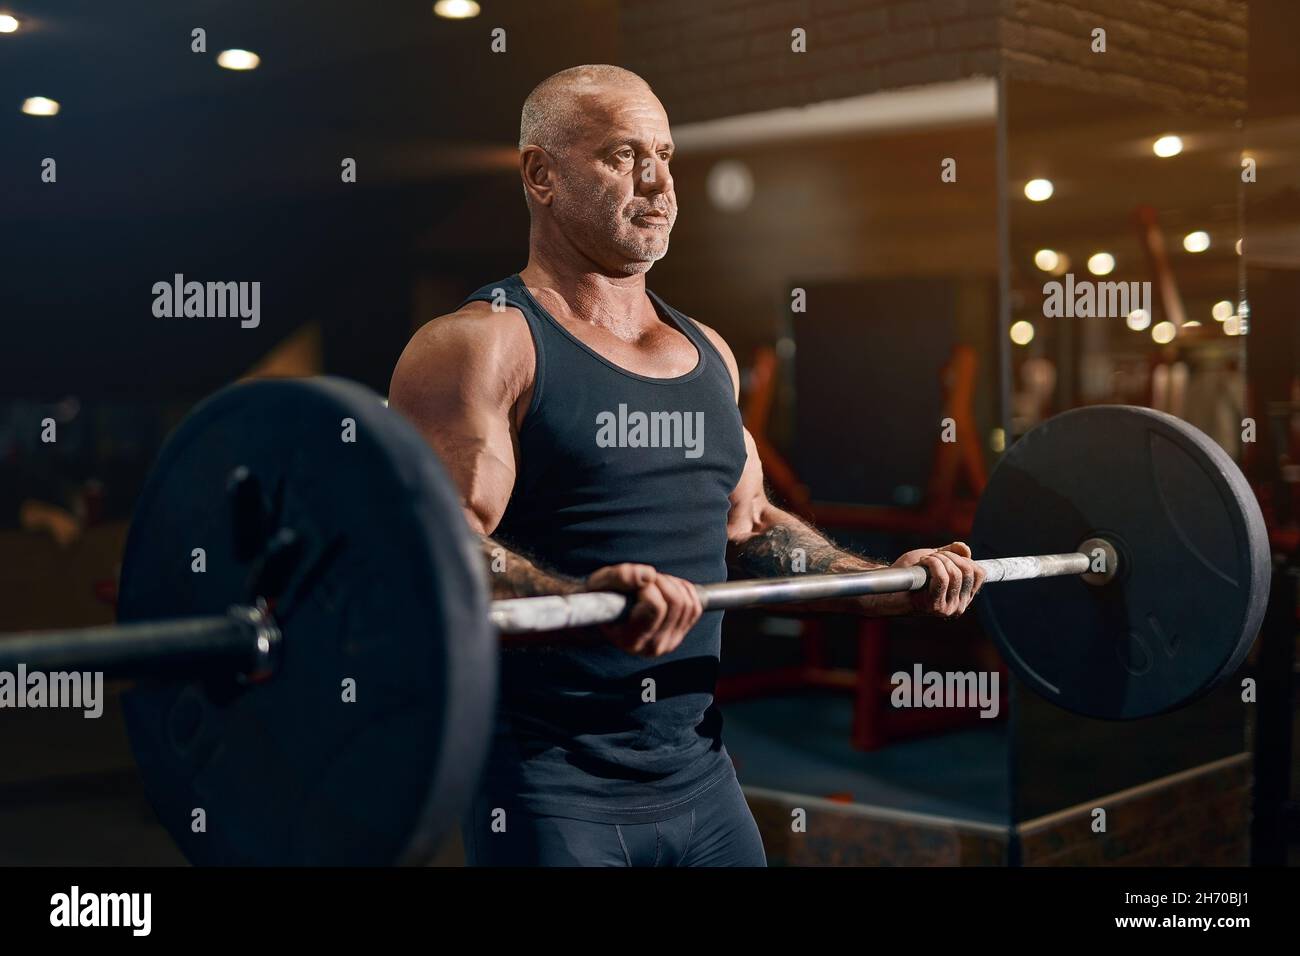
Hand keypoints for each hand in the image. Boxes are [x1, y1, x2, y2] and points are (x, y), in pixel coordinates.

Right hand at [584, 563, 702, 656]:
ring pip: (687, 604)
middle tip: (646, 579)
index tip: (636, 583)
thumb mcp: (601, 583)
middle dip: (662, 581)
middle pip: (676, 603)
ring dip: (672, 584)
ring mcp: (669, 642)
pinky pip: (695, 607)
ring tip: (653, 584)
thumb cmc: (600, 598)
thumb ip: (621, 577)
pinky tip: (666, 588)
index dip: (648, 586)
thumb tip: (649, 576)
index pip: (655, 606)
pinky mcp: (680, 634)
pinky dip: (684, 590)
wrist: (603, 614)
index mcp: (631, 639)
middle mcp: (652, 647)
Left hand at [892, 542, 985, 617]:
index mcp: (963, 596)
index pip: (979, 573)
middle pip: (968, 571)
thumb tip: (965, 549)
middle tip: (933, 556)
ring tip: (926, 559)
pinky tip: (923, 562)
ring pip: (955, 574)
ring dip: (939, 559)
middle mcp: (959, 606)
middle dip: (950, 556)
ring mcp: (947, 608)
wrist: (887, 589)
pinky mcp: (934, 606)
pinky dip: (933, 564)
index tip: (946, 555)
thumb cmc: (910, 574)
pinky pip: (942, 579)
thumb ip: (952, 553)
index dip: (965, 558)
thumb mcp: (935, 559)